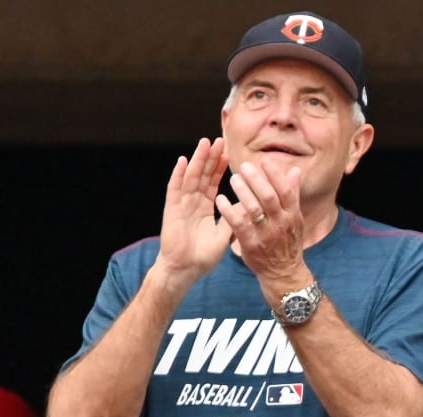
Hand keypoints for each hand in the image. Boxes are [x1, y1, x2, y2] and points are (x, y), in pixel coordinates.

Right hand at [152, 138, 232, 288]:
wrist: (185, 271)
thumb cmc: (203, 256)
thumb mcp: (224, 235)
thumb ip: (234, 219)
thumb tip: (250, 207)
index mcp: (204, 207)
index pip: (213, 182)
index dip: (220, 168)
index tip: (229, 153)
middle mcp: (192, 202)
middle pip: (202, 175)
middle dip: (210, 158)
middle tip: (220, 140)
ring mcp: (181, 205)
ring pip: (190, 177)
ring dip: (197, 160)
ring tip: (205, 143)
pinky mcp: (172, 210)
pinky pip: (175, 189)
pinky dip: (178, 174)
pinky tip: (182, 160)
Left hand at [217, 160, 313, 305]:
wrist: (283, 273)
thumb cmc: (287, 243)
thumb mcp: (294, 219)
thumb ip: (292, 195)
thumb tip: (295, 170)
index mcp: (292, 215)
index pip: (286, 191)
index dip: (275, 175)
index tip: (264, 161)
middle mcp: (281, 224)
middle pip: (269, 197)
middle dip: (256, 180)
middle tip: (244, 166)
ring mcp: (266, 235)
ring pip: (254, 209)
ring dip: (242, 192)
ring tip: (233, 179)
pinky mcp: (251, 244)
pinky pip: (239, 224)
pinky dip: (229, 211)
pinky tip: (220, 199)